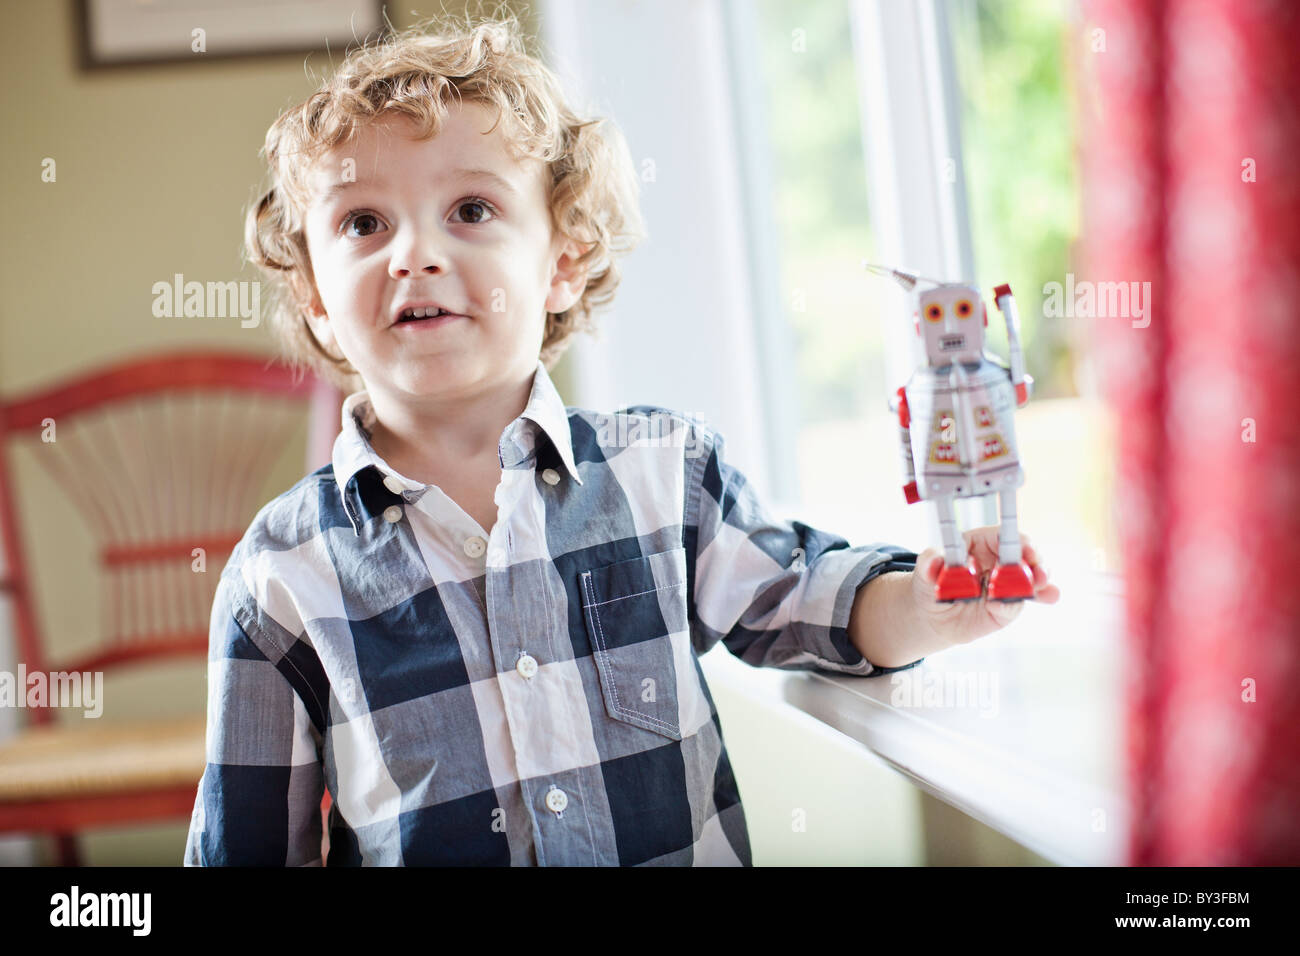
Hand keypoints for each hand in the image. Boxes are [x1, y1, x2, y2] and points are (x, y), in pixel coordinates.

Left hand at [912, 526, 1059, 646]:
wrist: (931, 615)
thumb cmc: (931, 582)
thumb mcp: (925, 569)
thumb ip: (930, 562)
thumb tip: (935, 561)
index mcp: (982, 542)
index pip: (1005, 536)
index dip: (1019, 542)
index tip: (1026, 550)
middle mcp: (999, 560)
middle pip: (1026, 556)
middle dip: (1038, 564)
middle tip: (1039, 575)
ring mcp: (1007, 583)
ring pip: (1031, 579)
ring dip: (1041, 583)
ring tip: (1045, 591)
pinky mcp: (1008, 605)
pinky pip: (1020, 602)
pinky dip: (1027, 602)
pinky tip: (1035, 601)